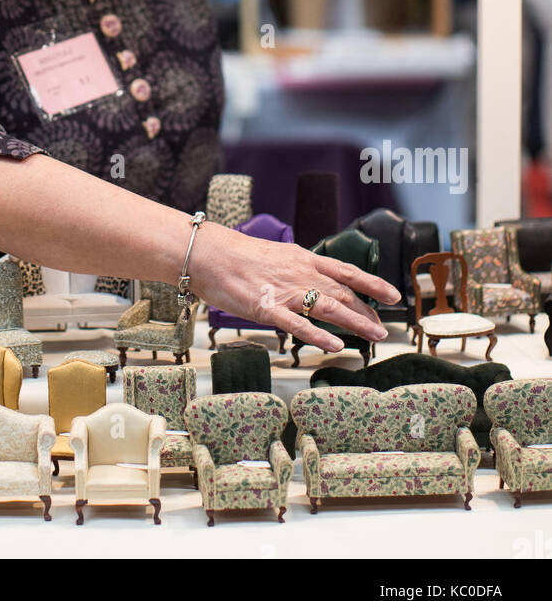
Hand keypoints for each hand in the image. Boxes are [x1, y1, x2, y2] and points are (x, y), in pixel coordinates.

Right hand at [192, 225, 399, 352]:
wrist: (208, 254)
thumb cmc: (237, 256)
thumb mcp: (276, 255)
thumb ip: (297, 268)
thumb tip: (314, 280)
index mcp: (302, 258)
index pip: (346, 270)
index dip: (372, 283)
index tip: (393, 295)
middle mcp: (299, 273)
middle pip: (342, 293)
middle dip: (367, 312)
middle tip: (384, 328)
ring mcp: (284, 291)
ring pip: (328, 307)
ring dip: (355, 323)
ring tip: (375, 337)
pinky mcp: (266, 308)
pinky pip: (297, 324)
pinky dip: (319, 335)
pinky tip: (336, 346)